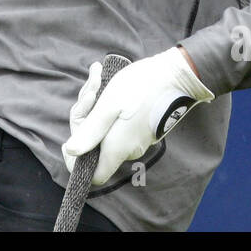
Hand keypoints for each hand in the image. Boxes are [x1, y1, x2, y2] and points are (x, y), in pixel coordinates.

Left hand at [62, 48, 214, 186]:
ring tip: (98, 77)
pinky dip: (107, 102)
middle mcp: (128, 148)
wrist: (178, 75)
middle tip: (90, 89)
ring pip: (103, 128)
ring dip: (94, 103)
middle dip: (84, 116)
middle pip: (94, 145)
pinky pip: (116, 120)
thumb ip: (90, 131)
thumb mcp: (109, 105)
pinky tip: (105, 79)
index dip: (77, 161)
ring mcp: (136, 138)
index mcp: (117, 148)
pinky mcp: (141, 126)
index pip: (93, 175)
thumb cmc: (142, 87)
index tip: (72, 136)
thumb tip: (72, 151)